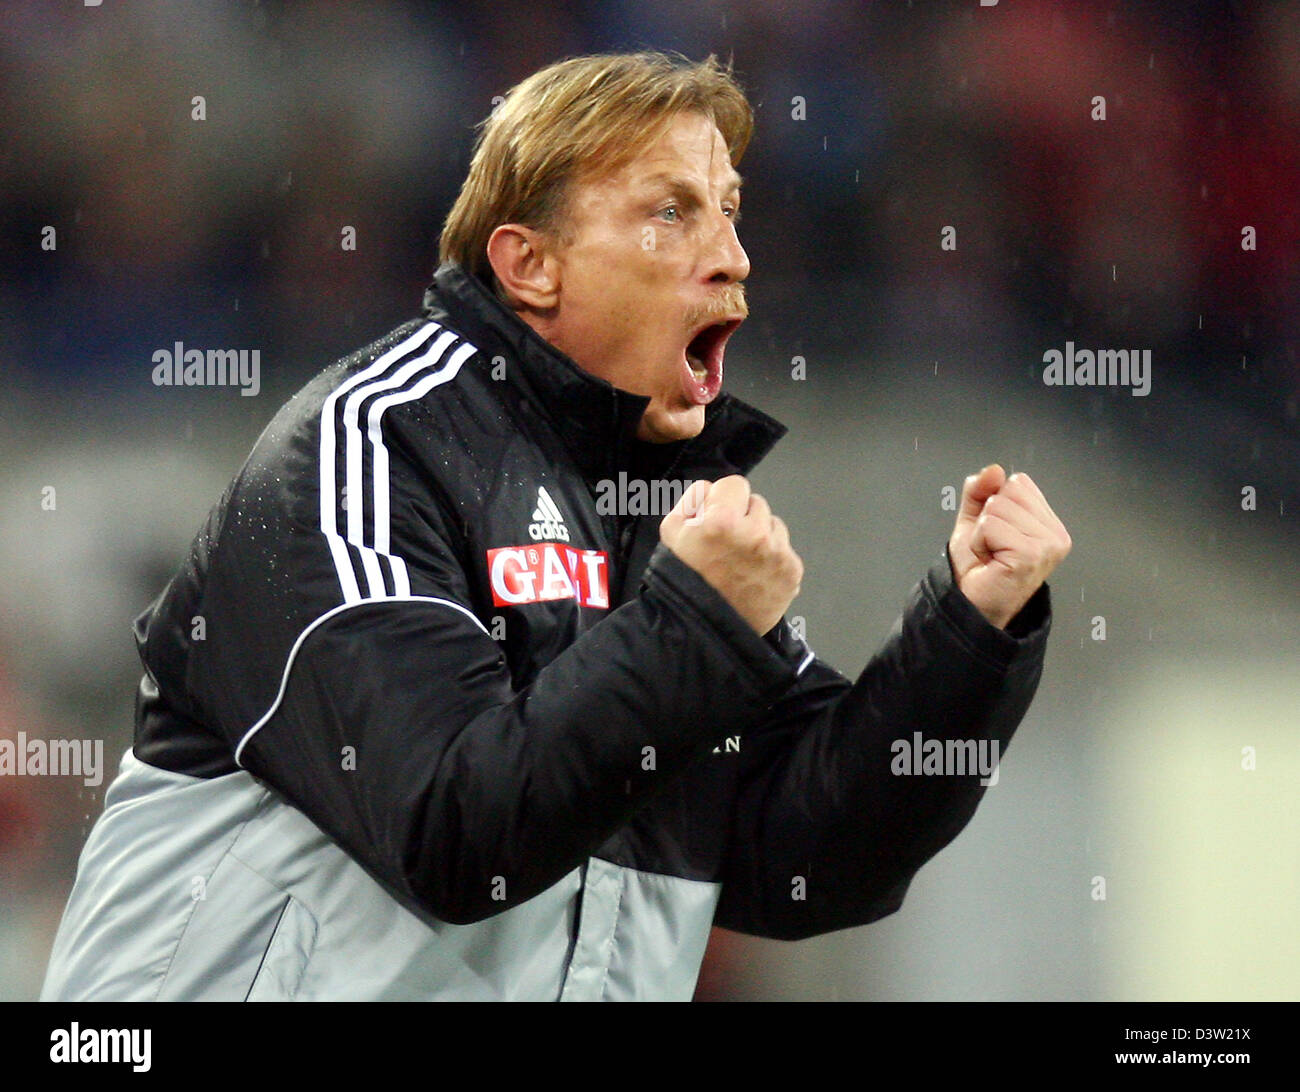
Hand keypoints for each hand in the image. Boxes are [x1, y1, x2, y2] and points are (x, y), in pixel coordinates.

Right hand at [659, 475, 802, 635]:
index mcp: (723, 521)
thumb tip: (712, 490)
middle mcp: (755, 534)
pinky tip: (754, 574)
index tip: (716, 517)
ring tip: (741, 561)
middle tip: (727, 543)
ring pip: (773, 525)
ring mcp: (777, 554)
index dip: (722, 500)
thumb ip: (692, 501)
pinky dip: (772, 558)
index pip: (735, 484)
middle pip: (757, 503)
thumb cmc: (685, 581)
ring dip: (760, 535)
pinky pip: (785, 549)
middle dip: (742, 517)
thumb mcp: (672, 533)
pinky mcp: (792, 572)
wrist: (705, 630)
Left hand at [948, 464, 1071, 629]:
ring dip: (982, 533)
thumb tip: (993, 470)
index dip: (994, 505)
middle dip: (988, 519)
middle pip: (1008, 490)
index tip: (996, 536)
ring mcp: (1047, 545)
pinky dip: (981, 542)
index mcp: (1048, 523)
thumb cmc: (977, 569)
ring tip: (991, 555)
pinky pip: (991, 525)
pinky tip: (991, 562)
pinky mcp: (1032, 554)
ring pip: (997, 506)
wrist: (970, 604)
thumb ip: (980, 491)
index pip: (1017, 483)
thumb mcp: (975, 521)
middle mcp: (1055, 534)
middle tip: (992, 548)